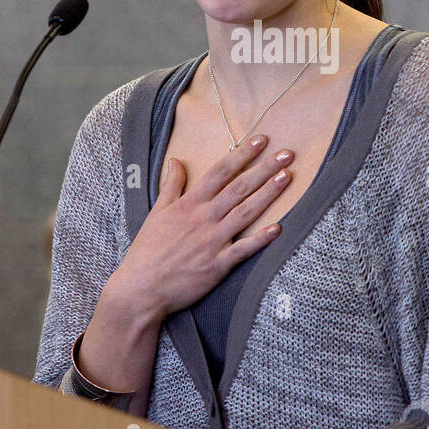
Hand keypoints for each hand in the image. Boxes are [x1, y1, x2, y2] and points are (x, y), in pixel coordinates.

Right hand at [110, 134, 293, 321]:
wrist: (141, 288)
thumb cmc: (148, 250)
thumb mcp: (156, 212)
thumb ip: (171, 185)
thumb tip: (176, 160)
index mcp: (189, 203)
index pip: (220, 172)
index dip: (242, 154)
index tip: (261, 140)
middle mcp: (204, 218)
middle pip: (239, 188)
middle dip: (264, 169)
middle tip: (286, 155)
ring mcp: (212, 241)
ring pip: (246, 212)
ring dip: (268, 194)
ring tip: (286, 177)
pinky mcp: (217, 265)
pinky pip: (243, 250)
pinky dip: (261, 239)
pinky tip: (278, 228)